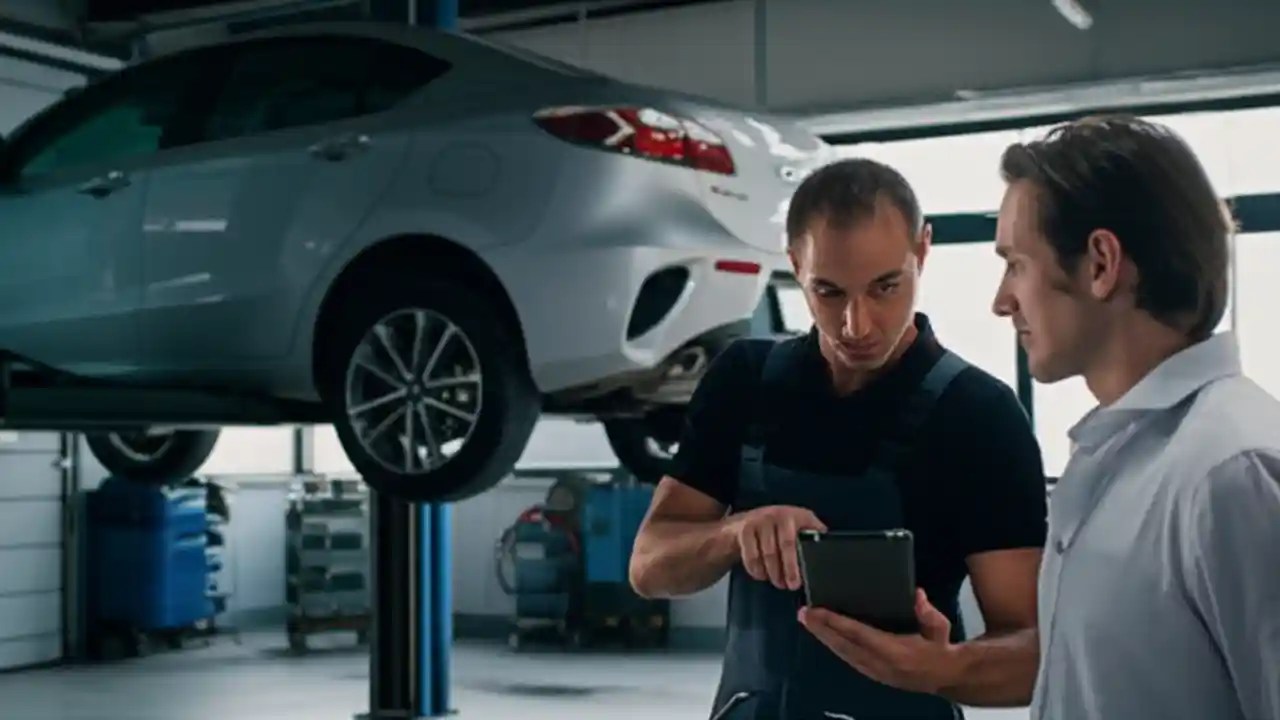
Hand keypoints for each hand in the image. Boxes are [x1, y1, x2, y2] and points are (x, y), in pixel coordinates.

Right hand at [732, 505, 826, 590]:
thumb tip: (828, 554)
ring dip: (773, 572)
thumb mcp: (798, 526)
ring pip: (769, 552)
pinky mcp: (745, 529)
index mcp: (798, 515)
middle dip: (790, 569)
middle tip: (792, 586)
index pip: (805, 536)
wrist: (745, 521)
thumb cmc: (777, 529)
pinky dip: (756, 569)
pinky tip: (761, 575)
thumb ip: (812, 536)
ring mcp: (761, 520)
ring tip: (778, 582)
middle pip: (787, 545)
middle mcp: (780, 514)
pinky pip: (751, 555)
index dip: (805, 556)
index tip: (806, 573)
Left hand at [798, 589, 959, 695]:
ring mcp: (875, 672)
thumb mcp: (939, 627)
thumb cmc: (939, 648)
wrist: (945, 677)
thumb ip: (926, 612)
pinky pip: (848, 658)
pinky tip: (823, 636)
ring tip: (807, 621)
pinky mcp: (873, 674)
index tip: (818, 611)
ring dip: (824, 637)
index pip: (860, 635)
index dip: (837, 623)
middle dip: (822, 629)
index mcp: (896, 653)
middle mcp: (881, 664)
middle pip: (845, 645)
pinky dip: (834, 646)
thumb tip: (916, 594)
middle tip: (803, 613)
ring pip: (843, 653)